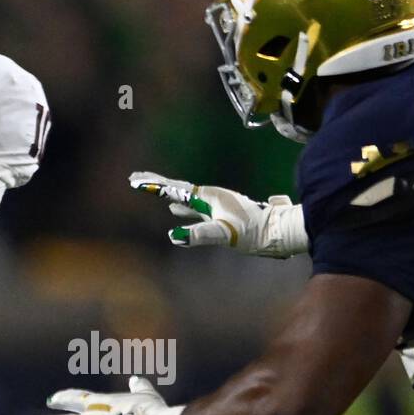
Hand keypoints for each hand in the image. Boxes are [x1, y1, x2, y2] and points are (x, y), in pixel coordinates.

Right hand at [129, 170, 307, 257]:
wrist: (279, 230)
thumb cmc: (254, 231)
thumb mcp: (225, 234)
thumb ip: (200, 234)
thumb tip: (174, 236)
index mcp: (208, 197)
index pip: (174, 189)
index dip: (154, 186)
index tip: (135, 181)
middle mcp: (210, 197)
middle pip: (176, 187)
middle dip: (156, 183)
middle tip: (134, 179)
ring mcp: (214, 204)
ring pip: (183, 196)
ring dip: (166, 192)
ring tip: (151, 188)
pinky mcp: (219, 214)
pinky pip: (191, 206)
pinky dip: (178, 205)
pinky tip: (175, 210)